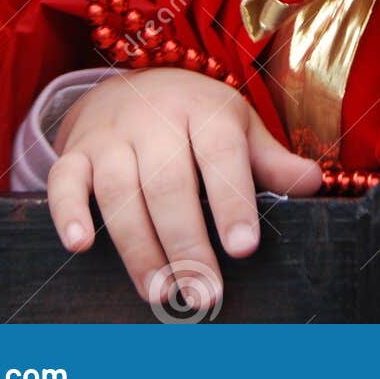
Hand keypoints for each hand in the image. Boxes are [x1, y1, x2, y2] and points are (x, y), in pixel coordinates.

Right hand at [47, 69, 321, 308]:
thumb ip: (270, 161)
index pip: (220, 154)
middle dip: (185, 242)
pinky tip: (80, 246)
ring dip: (137, 244)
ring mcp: (111, 136)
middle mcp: (155, 119)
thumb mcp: (236, 128)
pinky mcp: (75, 153)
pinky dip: (67, 212)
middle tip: (202, 293)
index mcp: (204, 111)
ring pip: (119, 189)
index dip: (232, 200)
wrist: (128, 84)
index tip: (243, 247)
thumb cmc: (194, 118)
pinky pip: (65, 181)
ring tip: (158, 291)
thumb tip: (314, 183)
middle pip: (168, 182)